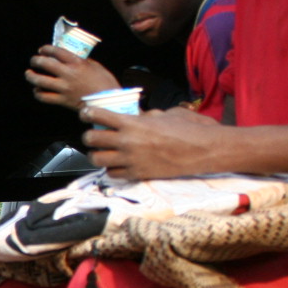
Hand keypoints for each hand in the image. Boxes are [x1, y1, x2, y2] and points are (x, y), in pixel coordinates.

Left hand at [27, 45, 119, 109]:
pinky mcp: (63, 100)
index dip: (46, 49)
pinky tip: (37, 90)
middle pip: (45, 64)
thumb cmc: (104, 82)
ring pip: (40, 81)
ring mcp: (64, 88)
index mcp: (77, 63)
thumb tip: (70, 57)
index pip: (56, 52)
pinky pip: (44, 97)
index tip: (42, 50)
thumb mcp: (95, 65)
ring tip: (29, 74)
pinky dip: (38, 93)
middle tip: (34, 60)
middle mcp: (68, 74)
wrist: (108, 101)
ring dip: (31, 76)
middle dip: (35, 60)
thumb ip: (81, 61)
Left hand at [80, 105, 224, 180]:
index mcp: (132, 122)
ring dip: (96, 155)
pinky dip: (111, 169)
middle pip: (92, 139)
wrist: (201, 150)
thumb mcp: (164, 114)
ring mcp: (130, 159)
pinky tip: (115, 165)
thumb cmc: (186, 129)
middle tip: (93, 136)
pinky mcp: (137, 174)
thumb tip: (138, 117)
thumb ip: (146, 116)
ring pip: (97, 159)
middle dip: (89, 136)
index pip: (98, 115)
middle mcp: (127, 141)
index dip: (88, 113)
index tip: (86, 114)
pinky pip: (113, 173)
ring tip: (100, 152)